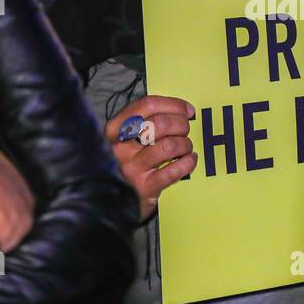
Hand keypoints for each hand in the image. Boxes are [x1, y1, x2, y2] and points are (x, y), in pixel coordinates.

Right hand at [104, 96, 196, 219]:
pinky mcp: (144, 187)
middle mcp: (119, 147)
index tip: (188, 110)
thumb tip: (184, 110)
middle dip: (181, 124)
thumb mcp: (127, 138)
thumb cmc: (129, 161)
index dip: (173, 105)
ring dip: (185, 144)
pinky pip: (174, 170)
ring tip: (186, 147)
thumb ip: (147, 120)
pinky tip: (190, 160)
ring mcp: (131, 168)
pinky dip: (188, 162)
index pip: (147, 105)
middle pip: (160, 123)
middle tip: (185, 131)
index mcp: (115, 129)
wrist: (114, 199)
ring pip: (169, 146)